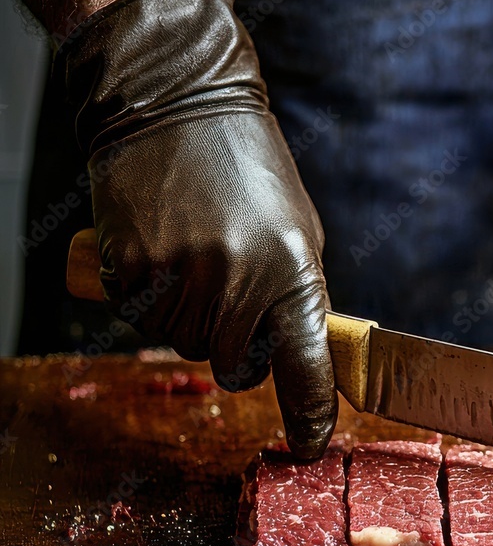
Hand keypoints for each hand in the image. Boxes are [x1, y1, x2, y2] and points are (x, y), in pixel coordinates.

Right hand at [61, 0, 335, 457]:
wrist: (174, 101)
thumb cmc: (245, 164)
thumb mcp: (295, 228)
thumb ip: (295, 293)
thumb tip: (293, 350)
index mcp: (290, 271)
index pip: (304, 366)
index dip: (310, 413)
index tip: (309, 444)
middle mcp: (237, 282)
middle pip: (230, 367)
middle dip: (233, 346)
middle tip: (230, 297)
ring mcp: (179, 278)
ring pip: (181, 344)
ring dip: (188, 317)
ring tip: (195, 255)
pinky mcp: (129, 270)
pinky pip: (140, 318)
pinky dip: (151, 297)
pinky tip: (162, 248)